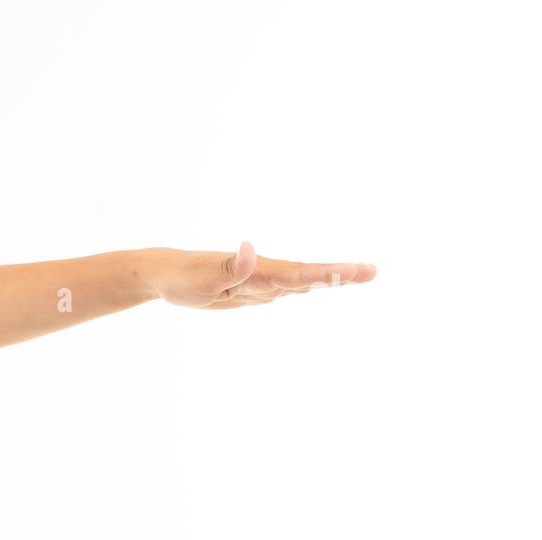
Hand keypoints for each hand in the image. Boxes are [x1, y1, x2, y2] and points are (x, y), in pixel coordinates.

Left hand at [150, 241, 375, 308]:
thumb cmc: (185, 278)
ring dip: (330, 278)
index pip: (300, 275)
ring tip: (360, 275)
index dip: (328, 275)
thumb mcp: (205, 278)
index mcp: (259, 270)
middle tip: (373, 271)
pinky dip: (306, 286)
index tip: (356, 271)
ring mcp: (261, 280)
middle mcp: (265, 272)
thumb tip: (250, 248)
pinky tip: (318, 287)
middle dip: (340, 274)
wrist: (168, 274)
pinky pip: (285, 288)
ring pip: (301, 280)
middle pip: (308, 275)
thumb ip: (231, 267)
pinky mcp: (253, 289)